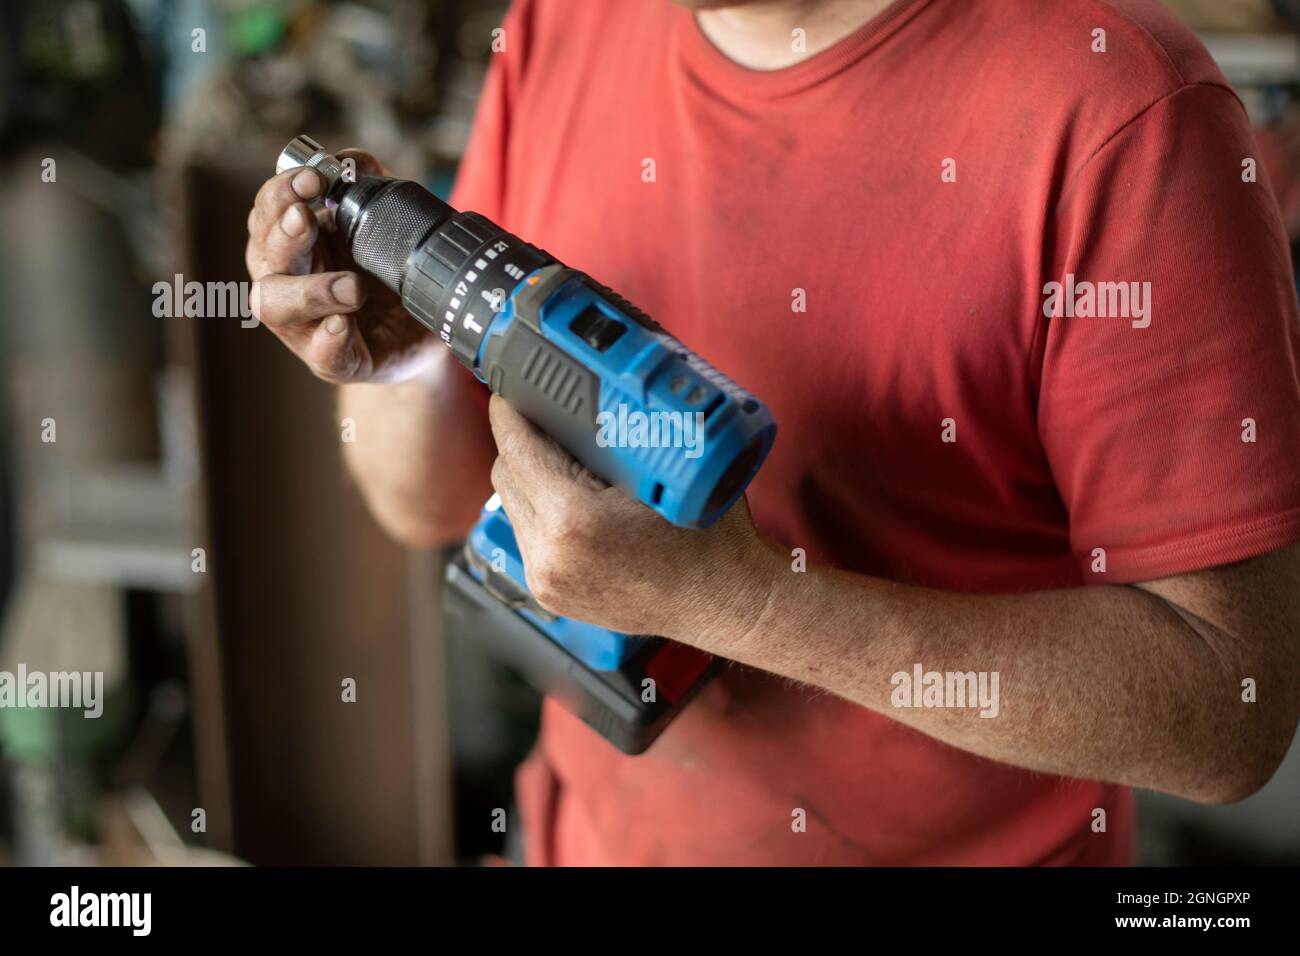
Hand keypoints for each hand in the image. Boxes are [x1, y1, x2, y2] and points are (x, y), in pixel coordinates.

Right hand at [244, 150, 438, 383]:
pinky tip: (343, 326)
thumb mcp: (384, 223)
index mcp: (294, 243)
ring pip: (277, 306)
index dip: (281, 193)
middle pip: (263, 255)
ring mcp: (307, 325)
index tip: (311, 177)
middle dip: (283, 234)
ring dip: (308, 290)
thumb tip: (350, 160)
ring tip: (351, 286)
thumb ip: (366, 186)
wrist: (423, 330)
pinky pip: (322, 356)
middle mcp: (288, 281)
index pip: (267, 212)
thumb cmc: (388, 273)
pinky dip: (329, 340)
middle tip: (307, 218)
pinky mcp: (336, 361)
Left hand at [486, 396, 775, 644]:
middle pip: (506, 476)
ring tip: (567, 458)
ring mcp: (547, 581)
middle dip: (521, 442)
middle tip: (547, 417)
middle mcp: (550, 556)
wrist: (730, 604)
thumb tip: (581, 389)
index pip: (516, 448)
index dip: (511, 412)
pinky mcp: (552, 595)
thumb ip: (616, 429)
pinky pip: (529, 537)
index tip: (513, 390)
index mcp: (573, 520)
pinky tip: (574, 497)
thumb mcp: (670, 464)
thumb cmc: (714, 537)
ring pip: (513, 507)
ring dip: (532, 478)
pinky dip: (543, 511)